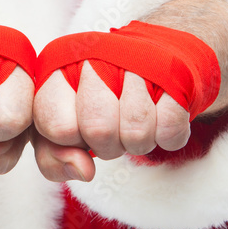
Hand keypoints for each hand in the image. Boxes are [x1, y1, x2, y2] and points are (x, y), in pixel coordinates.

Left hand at [31, 62, 190, 182]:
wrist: (152, 56)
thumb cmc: (98, 98)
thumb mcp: (62, 126)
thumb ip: (53, 157)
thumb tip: (82, 171)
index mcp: (58, 69)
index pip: (58, 127)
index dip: (73, 143)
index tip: (80, 132)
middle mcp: (96, 57)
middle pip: (98, 130)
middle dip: (106, 145)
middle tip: (111, 130)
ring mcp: (136, 62)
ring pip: (136, 133)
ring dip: (137, 142)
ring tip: (133, 121)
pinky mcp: (174, 73)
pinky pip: (170, 129)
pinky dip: (166, 136)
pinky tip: (158, 116)